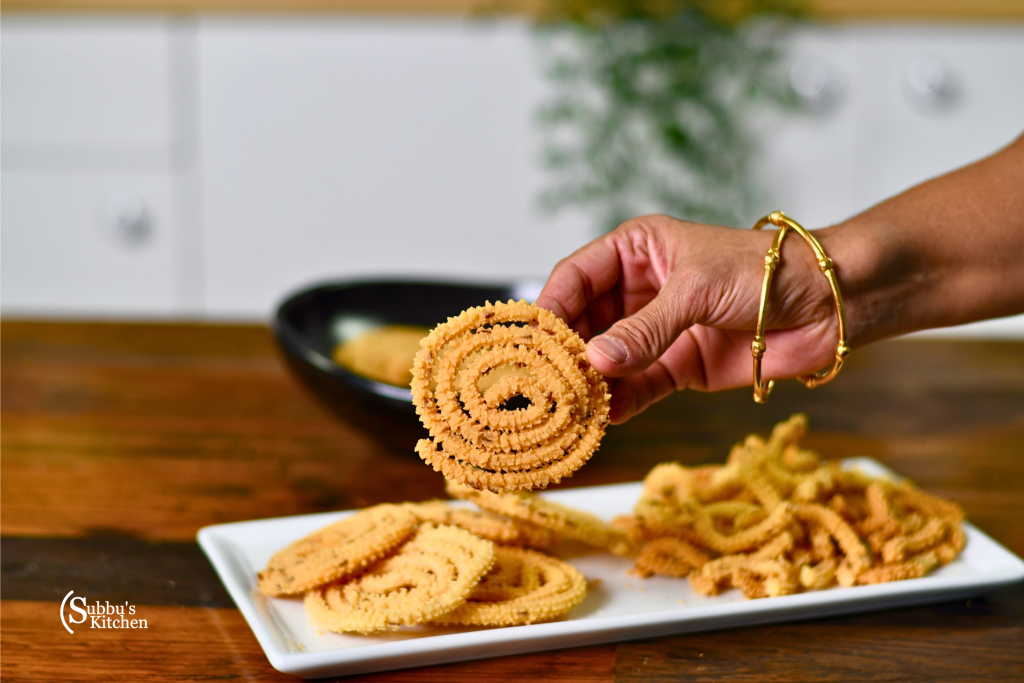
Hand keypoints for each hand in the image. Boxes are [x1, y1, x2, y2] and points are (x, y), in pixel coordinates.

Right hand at [536, 215, 845, 423]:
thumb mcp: (695, 291)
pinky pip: (637, 387)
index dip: (551, 307)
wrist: (828, 305)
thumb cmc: (764, 271)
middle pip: (585, 322)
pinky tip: (602, 417)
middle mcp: (639, 289)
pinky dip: (619, 402)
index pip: (576, 277)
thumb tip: (594, 361)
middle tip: (541, 380)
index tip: (531, 340)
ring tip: (566, 404)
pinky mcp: (677, 367)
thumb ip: (644, 329)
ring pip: (607, 358)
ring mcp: (657, 331)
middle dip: (565, 350)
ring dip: (589, 381)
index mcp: (637, 250)